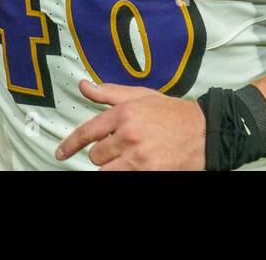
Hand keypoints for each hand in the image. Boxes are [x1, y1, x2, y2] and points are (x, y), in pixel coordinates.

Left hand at [55, 79, 205, 170]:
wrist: (205, 132)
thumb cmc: (172, 113)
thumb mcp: (141, 96)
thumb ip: (110, 93)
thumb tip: (84, 86)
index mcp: (124, 113)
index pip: (87, 132)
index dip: (70, 144)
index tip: (61, 152)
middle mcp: (128, 135)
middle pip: (96, 156)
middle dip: (104, 153)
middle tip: (122, 146)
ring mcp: (138, 158)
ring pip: (107, 171)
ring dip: (113, 166)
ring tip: (130, 157)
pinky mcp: (148, 173)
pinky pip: (123, 178)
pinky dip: (126, 172)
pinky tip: (137, 165)